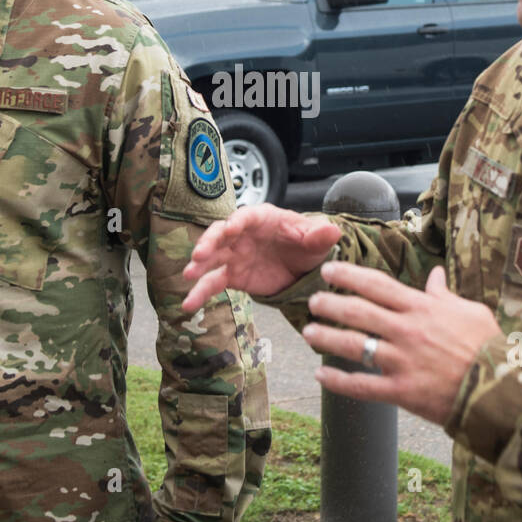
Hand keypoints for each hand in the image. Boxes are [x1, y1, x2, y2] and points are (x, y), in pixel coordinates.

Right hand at [181, 204, 341, 311]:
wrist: (301, 266)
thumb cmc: (306, 244)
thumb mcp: (317, 240)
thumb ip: (321, 236)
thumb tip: (333, 231)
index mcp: (262, 219)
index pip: (246, 217)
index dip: (237, 222)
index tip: (229, 229)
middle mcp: (242, 235)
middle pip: (220, 235)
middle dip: (209, 243)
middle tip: (199, 255)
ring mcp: (234, 255)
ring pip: (211, 258)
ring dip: (198, 266)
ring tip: (188, 276)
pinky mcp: (232, 276)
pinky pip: (213, 283)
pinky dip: (200, 293)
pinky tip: (189, 304)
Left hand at [301, 262, 501, 426]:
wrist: (501, 391)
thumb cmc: (490, 348)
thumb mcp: (471, 311)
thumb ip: (445, 294)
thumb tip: (435, 274)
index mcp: (422, 308)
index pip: (377, 285)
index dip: (349, 275)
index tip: (328, 269)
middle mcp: (407, 331)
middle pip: (357, 311)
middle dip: (329, 304)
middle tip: (312, 302)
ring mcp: (402, 361)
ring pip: (353, 345)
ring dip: (326, 338)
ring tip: (308, 333)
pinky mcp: (401, 391)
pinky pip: (362, 386)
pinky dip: (338, 381)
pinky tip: (321, 375)